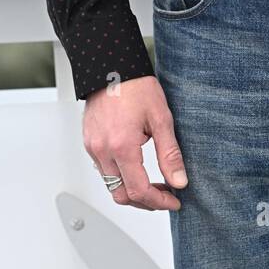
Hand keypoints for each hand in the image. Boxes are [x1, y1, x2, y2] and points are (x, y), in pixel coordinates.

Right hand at [83, 75, 187, 210]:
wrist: (112, 66)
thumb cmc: (135, 86)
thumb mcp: (161, 119)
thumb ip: (170, 154)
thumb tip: (179, 181)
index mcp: (121, 146)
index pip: (139, 191)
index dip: (159, 202)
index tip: (173, 201)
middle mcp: (102, 151)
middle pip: (122, 195)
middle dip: (146, 202)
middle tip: (165, 195)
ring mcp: (93, 148)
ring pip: (111, 186)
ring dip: (132, 191)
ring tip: (154, 183)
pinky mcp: (89, 143)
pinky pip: (104, 171)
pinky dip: (120, 177)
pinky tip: (136, 169)